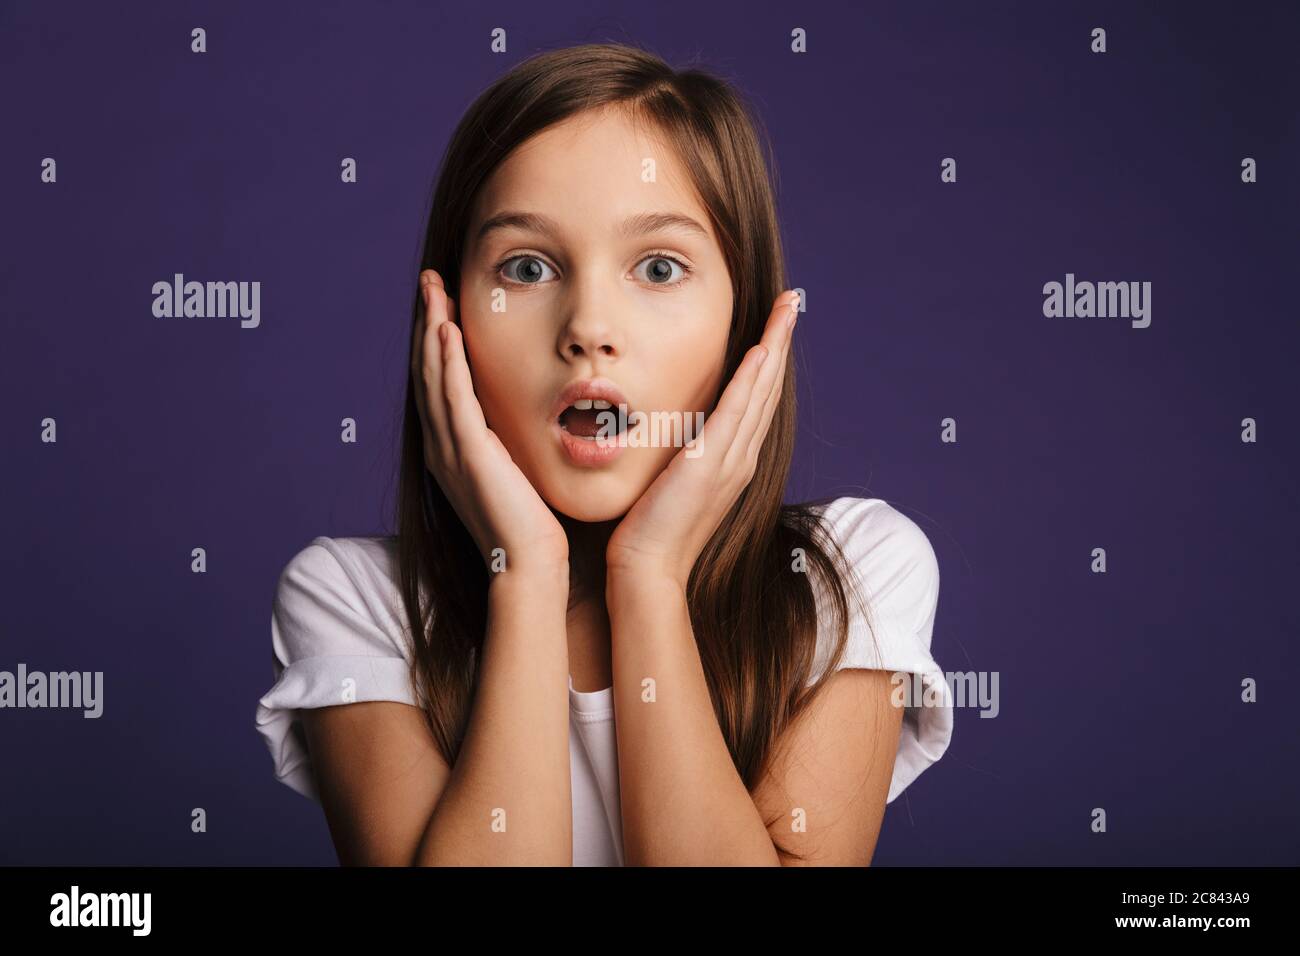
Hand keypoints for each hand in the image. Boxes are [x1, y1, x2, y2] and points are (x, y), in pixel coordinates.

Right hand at [412, 270, 568, 572]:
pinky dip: (447, 364)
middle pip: (428, 370)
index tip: (444, 300)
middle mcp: (443, 446)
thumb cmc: (534, 525)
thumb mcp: (519, 470)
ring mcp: (451, 450)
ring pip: (433, 377)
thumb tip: (537, 412)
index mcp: (454, 448)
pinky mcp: (468, 456)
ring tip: (433, 288)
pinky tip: (448, 331)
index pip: (440, 381)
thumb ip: (515, 440)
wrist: (530, 566)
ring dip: (432, 329)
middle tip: (429, 279)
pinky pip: (453, 400)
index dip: (438, 338)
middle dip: (428, 321)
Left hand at [605, 290, 799, 587]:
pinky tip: (760, 351)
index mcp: (732, 461)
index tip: (773, 326)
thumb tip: (672, 430)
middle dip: (779, 342)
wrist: (647, 568)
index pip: (754, 400)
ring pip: (759, 393)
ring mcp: (731, 461)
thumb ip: (679, 454)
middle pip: (767, 389)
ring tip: (785, 312)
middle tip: (791, 304)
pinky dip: (750, 381)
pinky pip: (736, 413)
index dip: (767, 361)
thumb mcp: (670, 481)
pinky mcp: (711, 464)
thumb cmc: (650, 531)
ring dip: (773, 348)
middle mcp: (740, 458)